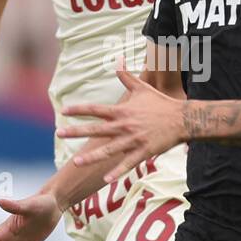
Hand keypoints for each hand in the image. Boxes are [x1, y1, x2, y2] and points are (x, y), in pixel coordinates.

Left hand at [57, 65, 185, 182]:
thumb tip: (118, 61)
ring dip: (91, 157)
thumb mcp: (142, 87)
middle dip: (76, 131)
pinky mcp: (143, 151)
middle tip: (59, 134)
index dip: (79, 110)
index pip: (95, 109)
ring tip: (76, 163)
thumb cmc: (160, 103)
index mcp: (122, 111)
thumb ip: (126, 76)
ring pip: (108, 149)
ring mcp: (133, 139)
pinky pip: (128, 163)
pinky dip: (116, 171)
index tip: (63, 111)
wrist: (182, 118)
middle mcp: (124, 125)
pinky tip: (105, 179)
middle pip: (96, 129)